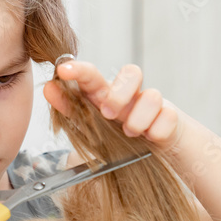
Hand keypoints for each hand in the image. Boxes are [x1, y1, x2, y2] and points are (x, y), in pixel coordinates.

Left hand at [43, 61, 185, 151]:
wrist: (156, 150)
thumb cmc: (119, 136)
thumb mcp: (91, 126)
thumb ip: (71, 109)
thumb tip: (48, 88)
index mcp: (107, 96)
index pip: (93, 76)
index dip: (79, 70)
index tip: (63, 70)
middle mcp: (131, 95)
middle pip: (131, 72)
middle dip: (118, 93)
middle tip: (108, 114)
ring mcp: (153, 105)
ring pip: (152, 95)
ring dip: (138, 118)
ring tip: (131, 133)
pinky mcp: (172, 117)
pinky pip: (169, 116)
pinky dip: (157, 130)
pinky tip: (151, 138)